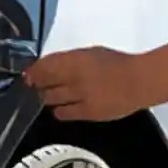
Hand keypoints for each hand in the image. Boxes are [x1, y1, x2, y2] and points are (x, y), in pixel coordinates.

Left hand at [24, 46, 145, 121]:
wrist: (138, 81)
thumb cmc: (117, 63)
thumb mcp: (91, 53)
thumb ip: (71, 60)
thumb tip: (52, 66)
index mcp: (75, 59)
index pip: (44, 66)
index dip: (33, 71)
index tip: (28, 74)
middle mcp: (74, 76)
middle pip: (44, 83)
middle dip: (37, 85)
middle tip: (35, 86)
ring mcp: (79, 96)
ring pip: (50, 99)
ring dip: (46, 97)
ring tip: (47, 96)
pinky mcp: (86, 112)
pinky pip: (64, 113)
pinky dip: (58, 110)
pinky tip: (60, 108)